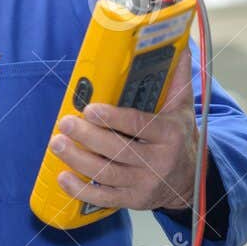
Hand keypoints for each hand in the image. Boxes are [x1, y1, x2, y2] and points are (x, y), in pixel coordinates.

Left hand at [49, 49, 198, 212]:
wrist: (189, 180)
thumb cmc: (180, 137)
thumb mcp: (182, 109)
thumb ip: (178, 79)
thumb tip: (179, 44)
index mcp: (170, 135)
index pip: (139, 125)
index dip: (113, 118)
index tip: (90, 109)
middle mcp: (158, 162)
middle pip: (118, 150)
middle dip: (88, 137)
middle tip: (65, 123)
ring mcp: (144, 184)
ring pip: (106, 173)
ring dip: (78, 160)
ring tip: (57, 144)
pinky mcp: (132, 200)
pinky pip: (103, 198)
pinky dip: (81, 190)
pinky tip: (63, 177)